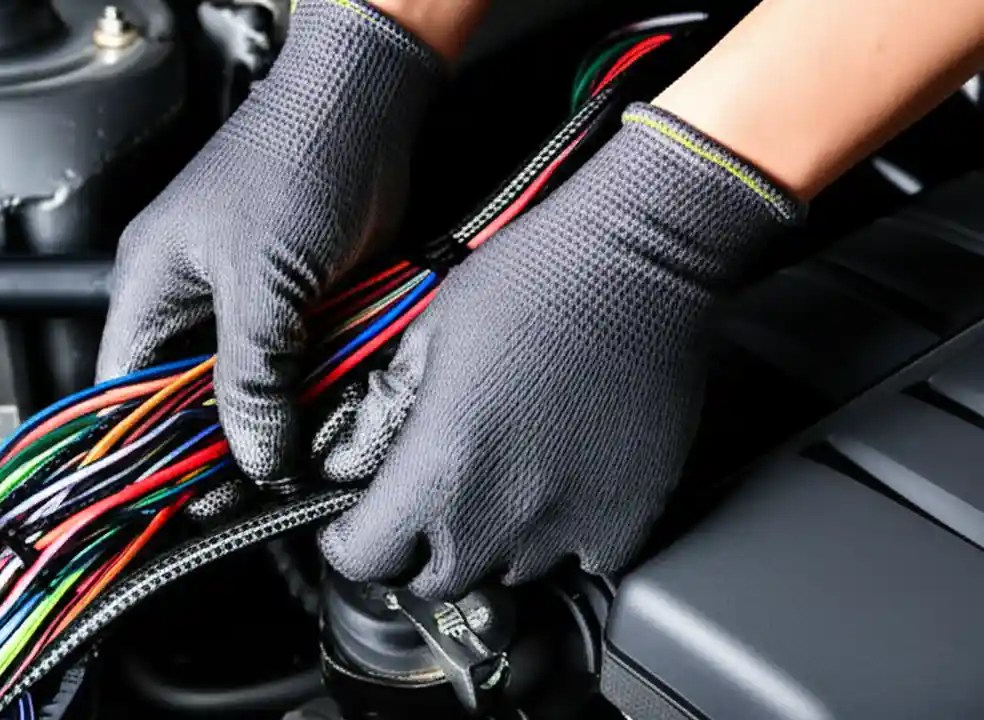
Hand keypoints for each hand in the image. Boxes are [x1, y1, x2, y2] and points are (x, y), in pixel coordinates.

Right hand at [97, 0, 441, 486]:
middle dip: (218, 446)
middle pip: (186, 403)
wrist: (367, 109)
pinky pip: (290, 371)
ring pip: (245, 392)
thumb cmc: (296, 159)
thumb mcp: (263, 280)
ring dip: (270, 425)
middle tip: (251, 491)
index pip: (124, 392)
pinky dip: (305, 398)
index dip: (147, 450)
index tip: (180, 498)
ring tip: (293, 464)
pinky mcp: (295, 307)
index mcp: (151, 288)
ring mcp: (245, 305)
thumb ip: (251, 376)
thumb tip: (252, 456)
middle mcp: (191, 302)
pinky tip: (323, 422)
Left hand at [316, 104, 802, 599]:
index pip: (366, 560)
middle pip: (436, 582)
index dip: (354, 542)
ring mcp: (566, 529)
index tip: (359, 524)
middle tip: (430, 503)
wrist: (640, 267)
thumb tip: (353, 457)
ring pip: (508, 575)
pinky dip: (562, 541)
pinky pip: (580, 564)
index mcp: (436, 471)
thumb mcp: (427, 332)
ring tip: (504, 482)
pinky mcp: (626, 523)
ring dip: (493, 543)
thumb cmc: (534, 281)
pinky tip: (560, 488)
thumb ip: (383, 411)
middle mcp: (498, 519)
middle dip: (420, 551)